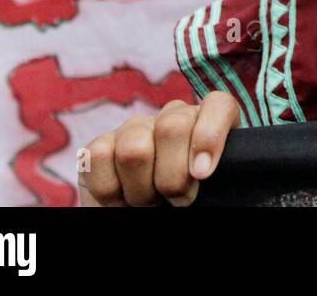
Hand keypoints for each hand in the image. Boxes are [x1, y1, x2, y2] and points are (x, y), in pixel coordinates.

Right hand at [79, 91, 239, 206]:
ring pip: (134, 148)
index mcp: (209, 122)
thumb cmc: (186, 200)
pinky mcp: (100, 144)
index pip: (218, 105)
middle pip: (172, 127)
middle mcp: (172, 116)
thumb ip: (212, 172)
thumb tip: (202, 170)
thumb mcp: (212, 189)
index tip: (202, 174)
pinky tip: (122, 199)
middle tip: (177, 200)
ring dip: (141, 189)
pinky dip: (110, 190)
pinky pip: (98, 157)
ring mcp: (134, 128)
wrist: (153, 211)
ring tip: (148, 202)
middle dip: (173, 177)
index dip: (209, 135)